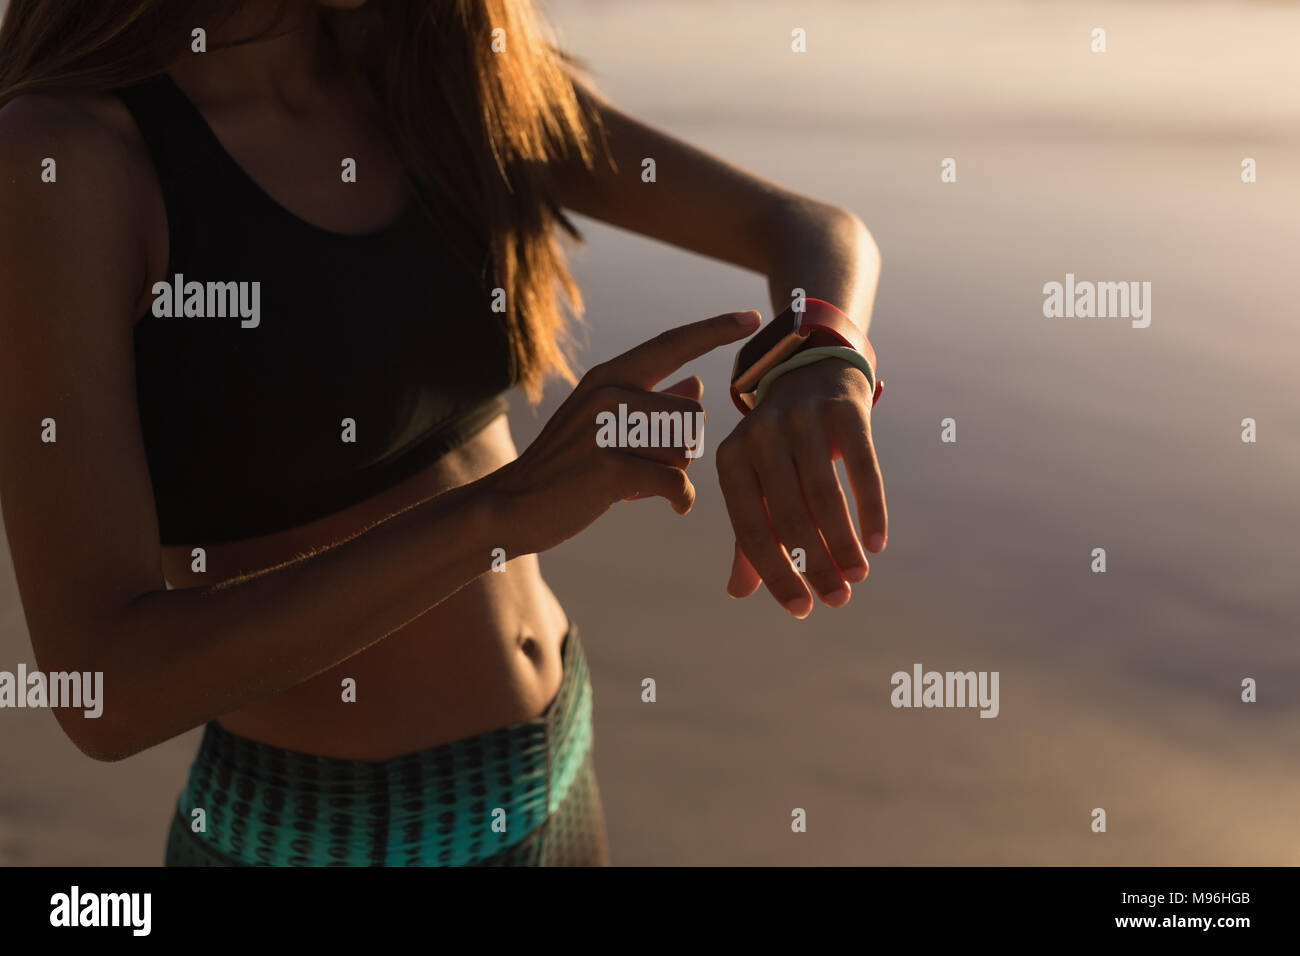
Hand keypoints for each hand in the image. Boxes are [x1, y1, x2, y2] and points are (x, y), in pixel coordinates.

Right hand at [488, 310, 762, 556]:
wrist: (514, 505)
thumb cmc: (569, 465)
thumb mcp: (606, 422)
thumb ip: (653, 401)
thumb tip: (697, 382)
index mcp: (609, 376)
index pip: (672, 344)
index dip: (714, 330)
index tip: (754, 316)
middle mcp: (609, 393)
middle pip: (691, 415)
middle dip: (683, 448)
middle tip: (648, 465)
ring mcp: (607, 429)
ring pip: (685, 449)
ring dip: (676, 473)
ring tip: (643, 481)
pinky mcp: (610, 469)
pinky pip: (676, 482)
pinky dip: (681, 499)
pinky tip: (671, 506)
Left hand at [715, 357, 886, 617]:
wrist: (812, 371)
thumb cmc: (780, 445)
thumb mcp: (756, 482)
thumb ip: (749, 535)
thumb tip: (739, 592)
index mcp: (731, 459)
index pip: (750, 528)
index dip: (775, 573)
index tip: (802, 610)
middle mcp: (761, 435)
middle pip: (790, 515)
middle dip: (815, 565)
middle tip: (839, 600)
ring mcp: (802, 419)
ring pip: (824, 494)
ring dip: (843, 543)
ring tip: (858, 576)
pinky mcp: (844, 410)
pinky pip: (863, 466)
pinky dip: (871, 507)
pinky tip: (878, 542)